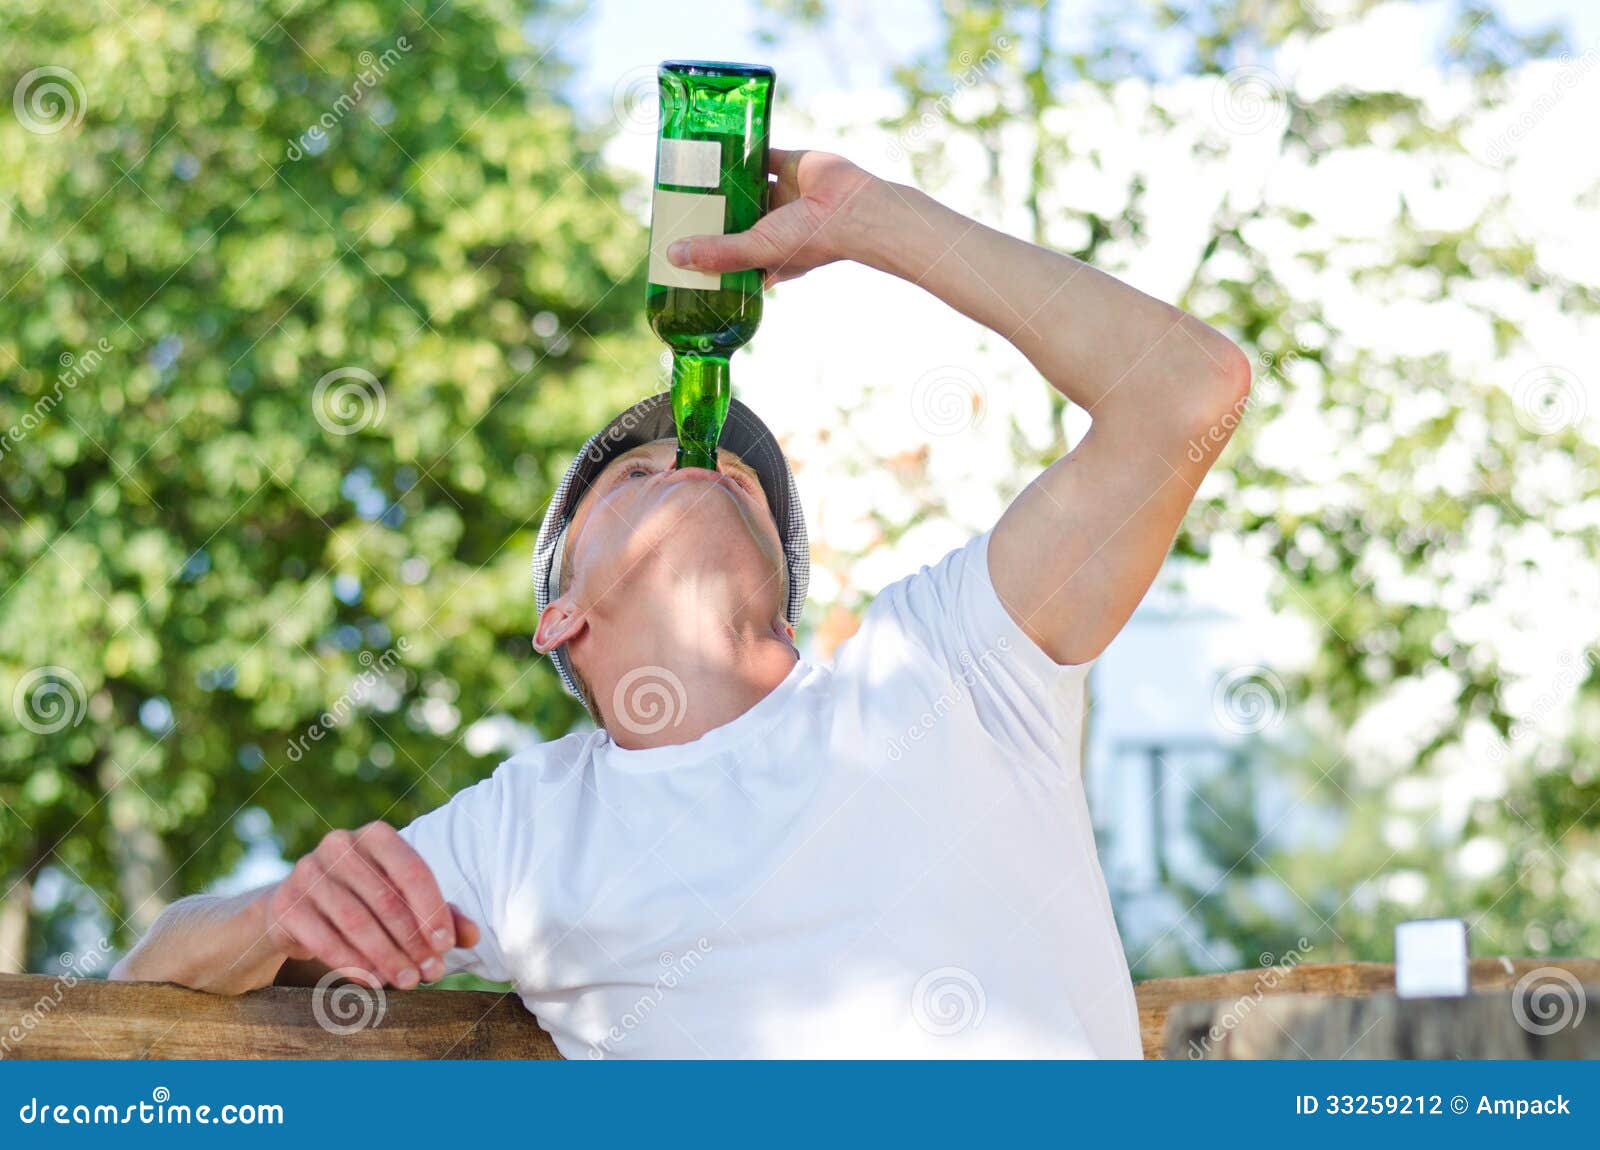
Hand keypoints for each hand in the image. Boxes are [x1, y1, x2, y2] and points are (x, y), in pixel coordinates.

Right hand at [260, 821, 479, 988]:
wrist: (294, 909)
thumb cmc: (361, 900)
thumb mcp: (400, 900)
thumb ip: (438, 914)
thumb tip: (473, 936)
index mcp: (376, 835)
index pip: (412, 871)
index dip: (432, 911)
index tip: (446, 946)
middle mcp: (339, 845)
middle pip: (386, 900)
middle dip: (413, 942)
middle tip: (432, 973)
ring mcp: (308, 871)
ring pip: (357, 921)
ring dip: (387, 957)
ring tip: (408, 982)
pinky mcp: (287, 904)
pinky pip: (325, 939)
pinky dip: (353, 964)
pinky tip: (373, 983)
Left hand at [667, 148, 878, 286]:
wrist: (851, 206)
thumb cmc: (810, 239)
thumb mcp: (758, 251)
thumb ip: (718, 253)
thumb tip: (674, 256)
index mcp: (771, 255)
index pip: (736, 259)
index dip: (713, 257)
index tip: (684, 254)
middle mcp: (776, 226)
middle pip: (735, 220)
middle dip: (713, 217)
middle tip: (679, 210)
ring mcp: (782, 195)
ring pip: (745, 187)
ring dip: (723, 182)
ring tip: (691, 176)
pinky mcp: (789, 164)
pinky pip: (760, 154)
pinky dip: (741, 148)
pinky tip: (715, 145)